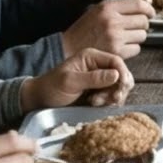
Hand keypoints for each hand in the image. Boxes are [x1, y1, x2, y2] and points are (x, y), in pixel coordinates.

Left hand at [20, 47, 134, 110]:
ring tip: (95, 102)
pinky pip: (112, 96)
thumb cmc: (51, 88)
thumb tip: (117, 75)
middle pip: (121, 74)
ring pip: (118, 87)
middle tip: (110, 100)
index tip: (123, 87)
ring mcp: (99, 79)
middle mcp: (98, 66)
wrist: (40, 100)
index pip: (116, 61)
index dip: (123, 74)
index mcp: (91, 57)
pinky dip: (108, 102)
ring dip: (111, 97)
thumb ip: (93, 78)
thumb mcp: (70, 82)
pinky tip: (95, 105)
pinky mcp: (98, 92)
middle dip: (118, 88)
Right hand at [61, 0, 156, 59]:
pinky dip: (132, 48)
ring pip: (142, 36)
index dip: (149, 9)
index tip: (151, 13)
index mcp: (108, 7)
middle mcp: (113, 21)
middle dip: (142, 25)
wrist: (68, 48)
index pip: (139, 4)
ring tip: (126, 37)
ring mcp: (115, 37)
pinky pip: (136, 49)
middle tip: (135, 27)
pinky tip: (122, 47)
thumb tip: (148, 4)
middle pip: (143, 21)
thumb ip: (119, 7)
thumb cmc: (85, 29)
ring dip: (137, 37)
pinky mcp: (116, 52)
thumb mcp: (98, 11)